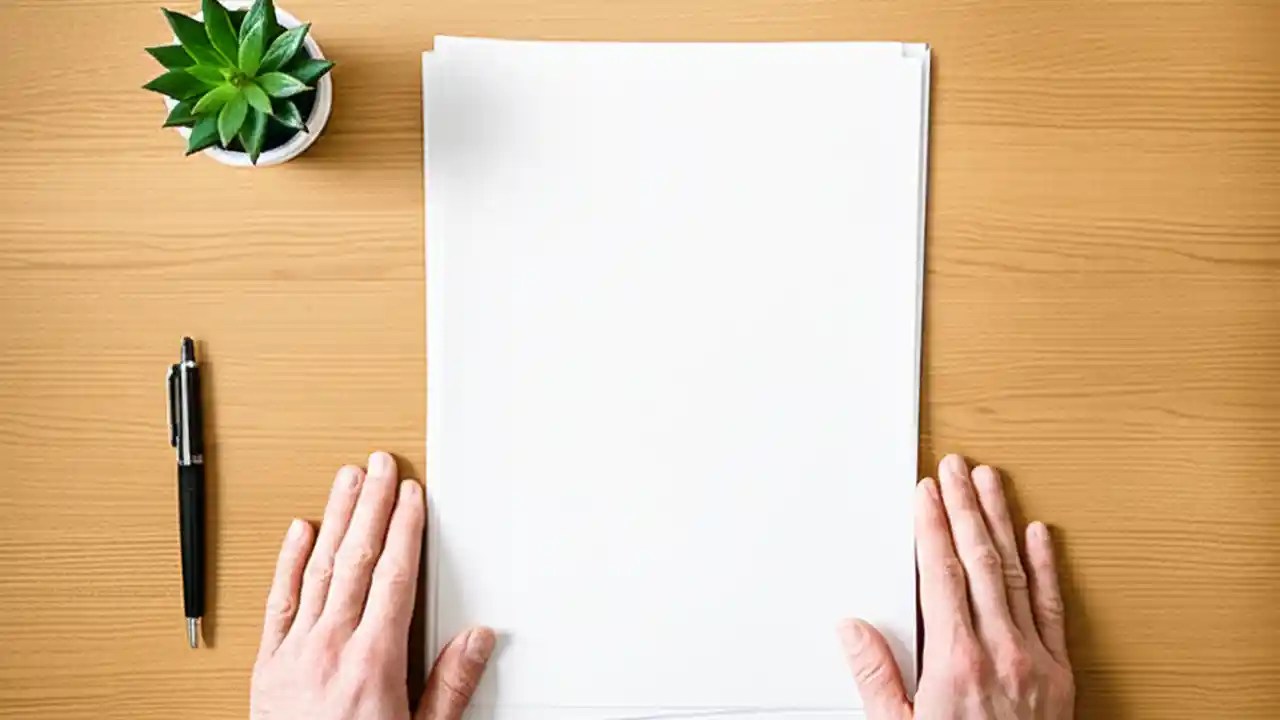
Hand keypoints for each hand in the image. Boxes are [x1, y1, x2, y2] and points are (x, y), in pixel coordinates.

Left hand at [250, 452, 494, 719]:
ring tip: (346, 481)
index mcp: (373, 662)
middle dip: (371, 506)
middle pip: (355, 559)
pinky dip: (287, 563)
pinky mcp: (267, 666)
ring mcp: (294, 653)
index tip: (411, 496)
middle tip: (380, 466)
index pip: (393, 576)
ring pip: (317, 569)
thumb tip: (478, 639)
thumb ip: (450, 686)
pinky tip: (297, 531)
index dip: (404, 529)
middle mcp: (330, 648)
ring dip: (334, 519)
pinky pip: (277, 602)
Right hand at [838, 455, 1073, 718]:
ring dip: (1003, 522)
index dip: (932, 526)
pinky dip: (1047, 568)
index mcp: (955, 660)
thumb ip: (876, 678)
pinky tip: (1041, 536)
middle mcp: (1000, 650)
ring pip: (1017, 572)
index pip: (940, 572)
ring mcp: (1035, 659)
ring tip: (992, 483)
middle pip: (980, 560)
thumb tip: (852, 629)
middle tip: (957, 469)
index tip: (926, 493)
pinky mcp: (1060, 673)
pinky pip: (1053, 608)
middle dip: (965, 507)